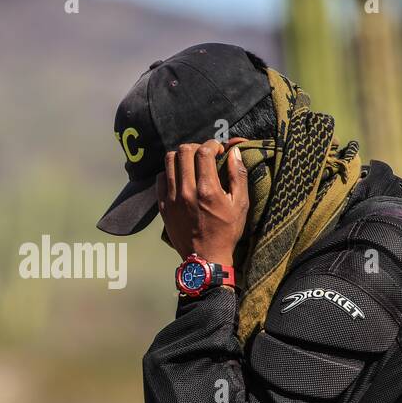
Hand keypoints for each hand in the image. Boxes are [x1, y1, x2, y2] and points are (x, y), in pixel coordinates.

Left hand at [156, 139, 248, 267]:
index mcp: (208, 190)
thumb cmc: (226, 232)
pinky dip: (170, 172)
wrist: (205, 258)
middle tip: (205, 154)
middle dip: (196, 147)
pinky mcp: (162, 206)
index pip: (203, 151)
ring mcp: (171, 199)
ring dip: (181, 157)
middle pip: (184, 151)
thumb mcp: (241, 204)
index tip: (218, 149)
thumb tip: (234, 152)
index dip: (212, 144)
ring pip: (169, 161)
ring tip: (191, 164)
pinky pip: (160, 178)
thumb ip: (239, 175)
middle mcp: (186, 192)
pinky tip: (180, 178)